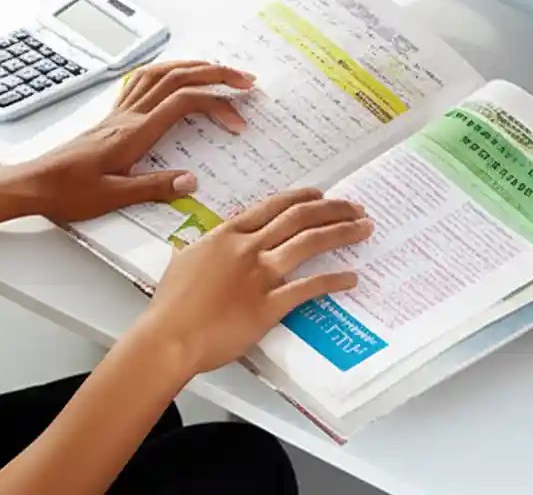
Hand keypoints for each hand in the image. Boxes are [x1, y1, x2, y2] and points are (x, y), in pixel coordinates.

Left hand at [25, 60, 254, 222]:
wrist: (34, 184)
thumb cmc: (68, 192)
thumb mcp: (113, 196)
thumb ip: (154, 187)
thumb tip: (191, 180)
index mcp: (134, 132)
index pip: (183, 103)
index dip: (217, 104)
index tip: (238, 120)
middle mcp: (128, 115)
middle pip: (177, 78)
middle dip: (215, 74)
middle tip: (245, 80)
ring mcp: (119, 113)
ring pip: (160, 73)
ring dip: (192, 66)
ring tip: (217, 70)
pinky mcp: (111, 117)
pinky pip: (141, 81)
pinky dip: (165, 71)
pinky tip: (172, 75)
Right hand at [136, 189, 372, 376]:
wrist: (169, 337)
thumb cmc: (170, 305)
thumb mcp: (185, 261)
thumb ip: (206, 249)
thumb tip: (211, 243)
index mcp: (227, 235)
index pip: (273, 206)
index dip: (302, 198)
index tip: (321, 195)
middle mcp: (248, 248)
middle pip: (299, 217)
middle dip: (332, 209)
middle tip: (355, 207)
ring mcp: (261, 275)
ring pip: (310, 243)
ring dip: (342, 232)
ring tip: (363, 229)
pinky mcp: (269, 305)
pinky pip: (310, 287)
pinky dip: (334, 280)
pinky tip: (351, 277)